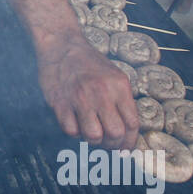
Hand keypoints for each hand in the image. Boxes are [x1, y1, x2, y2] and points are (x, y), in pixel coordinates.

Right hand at [37, 34, 139, 148]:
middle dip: (112, 144)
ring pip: (94, 136)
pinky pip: (71, 131)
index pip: (132, 124)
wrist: (60, 45)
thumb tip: (127, 132)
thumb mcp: (115, 76)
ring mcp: (80, 98)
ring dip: (93, 140)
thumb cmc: (89, 63)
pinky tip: (74, 121)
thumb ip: (122, 101)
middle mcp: (102, 92)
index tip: (124, 148)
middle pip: (115, 133)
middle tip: (106, 142)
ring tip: (90, 132)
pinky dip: (74, 131)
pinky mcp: (60, 103)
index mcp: (119, 86)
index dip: (129, 142)